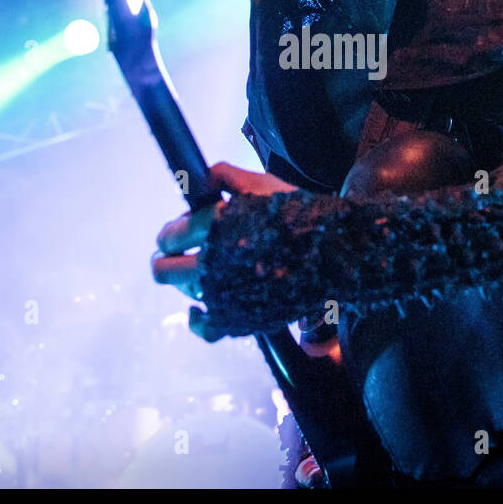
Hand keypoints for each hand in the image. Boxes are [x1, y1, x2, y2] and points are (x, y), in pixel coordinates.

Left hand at [151, 162, 297, 340]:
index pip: (172, 234)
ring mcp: (228, 293)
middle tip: (171, 254)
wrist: (337, 250)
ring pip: (186, 292)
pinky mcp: (243, 317)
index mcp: (217, 223)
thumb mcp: (262, 183)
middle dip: (164, 259)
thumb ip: (224, 176)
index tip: (175, 233)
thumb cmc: (300, 212)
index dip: (170, 233)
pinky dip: (198, 320)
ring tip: (194, 272)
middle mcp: (216, 260)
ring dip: (183, 282)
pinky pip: (208, 327)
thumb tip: (197, 181)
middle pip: (165, 269)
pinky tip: (196, 311)